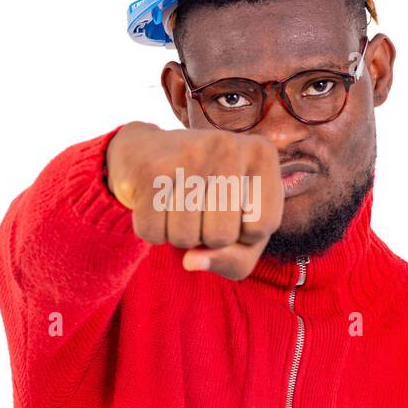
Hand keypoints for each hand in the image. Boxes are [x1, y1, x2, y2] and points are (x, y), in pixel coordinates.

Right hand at [105, 122, 282, 279]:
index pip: (262, 226)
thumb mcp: (239, 230)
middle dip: (206, 238)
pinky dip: (152, 231)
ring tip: (177, 205)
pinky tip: (155, 204)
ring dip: (178, 236)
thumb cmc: (206, 198)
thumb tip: (191, 262)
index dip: (243, 234)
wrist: (144, 152)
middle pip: (222, 236)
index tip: (232, 210)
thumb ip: (234, 259)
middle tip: (199, 209)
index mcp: (262, 154)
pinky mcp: (150, 168)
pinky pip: (152, 232)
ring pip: (185, 238)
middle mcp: (229, 145)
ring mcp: (188, 154)